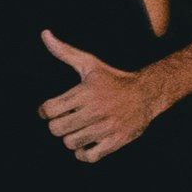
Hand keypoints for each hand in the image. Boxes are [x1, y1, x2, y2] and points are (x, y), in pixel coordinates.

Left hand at [35, 31, 156, 164]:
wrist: (146, 94)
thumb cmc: (112, 79)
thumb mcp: (89, 63)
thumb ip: (64, 52)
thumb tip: (44, 34)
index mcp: (85, 92)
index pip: (49, 109)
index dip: (45, 110)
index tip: (51, 109)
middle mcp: (95, 110)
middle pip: (56, 129)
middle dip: (57, 125)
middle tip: (65, 120)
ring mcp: (105, 128)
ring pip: (70, 143)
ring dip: (71, 137)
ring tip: (78, 129)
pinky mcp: (115, 142)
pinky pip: (87, 157)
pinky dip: (83, 153)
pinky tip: (87, 142)